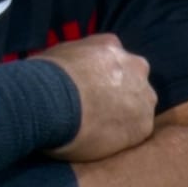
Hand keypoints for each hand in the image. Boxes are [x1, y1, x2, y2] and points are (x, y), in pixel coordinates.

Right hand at [35, 33, 154, 162]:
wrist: (49, 103)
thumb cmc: (44, 77)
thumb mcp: (55, 54)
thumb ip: (73, 58)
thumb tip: (66, 68)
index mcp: (110, 45)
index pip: (114, 58)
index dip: (101, 74)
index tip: (89, 86)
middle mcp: (134, 66)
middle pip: (133, 80)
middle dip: (119, 92)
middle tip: (96, 108)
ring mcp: (143, 96)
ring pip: (139, 106)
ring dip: (124, 115)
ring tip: (97, 128)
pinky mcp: (143, 125)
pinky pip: (136, 131)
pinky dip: (122, 137)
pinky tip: (100, 141)